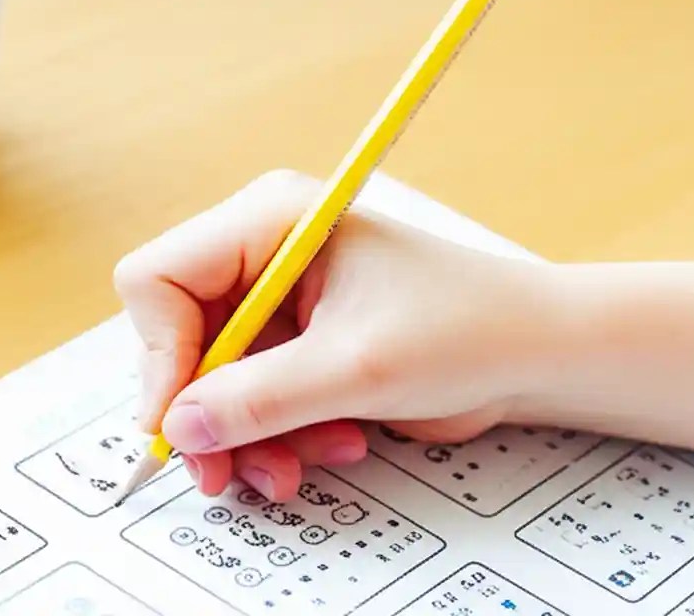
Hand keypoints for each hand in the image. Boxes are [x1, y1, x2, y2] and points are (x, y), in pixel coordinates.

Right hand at [115, 170, 550, 499]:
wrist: (535, 356)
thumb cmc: (468, 329)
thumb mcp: (357, 368)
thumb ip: (259, 400)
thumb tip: (179, 428)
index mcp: (268, 221)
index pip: (159, 279)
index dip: (159, 354)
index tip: (181, 421)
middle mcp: (259, 253)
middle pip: (177, 338)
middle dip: (206, 412)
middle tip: (223, 473)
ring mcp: (273, 302)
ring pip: (208, 382)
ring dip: (247, 436)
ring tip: (294, 469)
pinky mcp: (291, 345)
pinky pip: (247, 401)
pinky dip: (277, 437)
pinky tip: (332, 444)